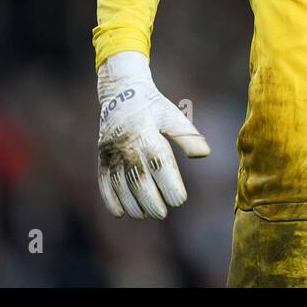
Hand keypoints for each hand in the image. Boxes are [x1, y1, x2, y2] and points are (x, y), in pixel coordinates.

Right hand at [97, 50, 209, 218]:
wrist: (121, 92)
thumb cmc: (154, 107)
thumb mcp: (173, 116)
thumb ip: (188, 136)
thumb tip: (204, 154)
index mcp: (147, 131)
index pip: (159, 162)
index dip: (169, 183)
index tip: (180, 201)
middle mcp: (127, 142)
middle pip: (138, 177)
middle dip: (150, 199)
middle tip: (162, 213)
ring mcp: (112, 149)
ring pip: (119, 182)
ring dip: (131, 203)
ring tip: (145, 215)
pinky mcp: (102, 154)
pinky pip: (103, 179)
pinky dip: (110, 198)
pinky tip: (120, 213)